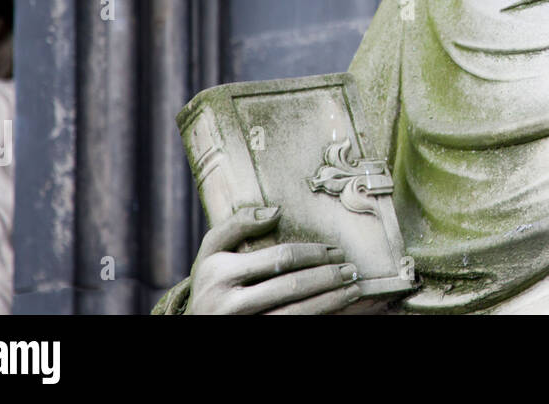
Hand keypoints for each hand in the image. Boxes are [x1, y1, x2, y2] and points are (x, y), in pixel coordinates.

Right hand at [185, 205, 360, 313]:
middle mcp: (227, 304)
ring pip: (297, 313)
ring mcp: (241, 325)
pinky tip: (336, 308)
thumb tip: (276, 211)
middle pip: (293, 287)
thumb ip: (238, 224)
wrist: (196, 324)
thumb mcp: (212, 251)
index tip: (335, 250)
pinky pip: (294, 326)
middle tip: (351, 269)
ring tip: (353, 288)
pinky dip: (320, 315)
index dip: (314, 253)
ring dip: (332, 300)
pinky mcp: (253, 338)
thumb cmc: (211, 282)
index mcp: (219, 273)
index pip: (280, 258)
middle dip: (329, 277)